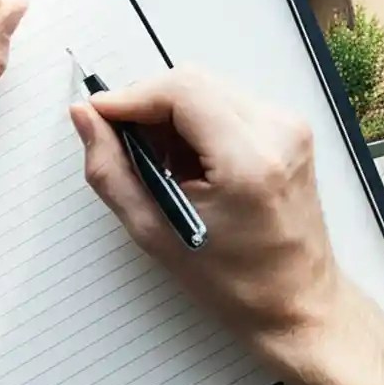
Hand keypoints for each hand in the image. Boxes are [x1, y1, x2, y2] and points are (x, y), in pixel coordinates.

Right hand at [68, 67, 340, 355]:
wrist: (298, 302)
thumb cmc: (235, 283)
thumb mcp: (155, 232)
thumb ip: (110, 170)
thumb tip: (85, 117)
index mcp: (249, 160)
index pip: (180, 91)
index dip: (130, 97)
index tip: (98, 115)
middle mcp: (277, 132)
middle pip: (192, 82)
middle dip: (148, 106)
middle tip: (125, 147)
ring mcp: (289, 127)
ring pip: (207, 89)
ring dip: (171, 116)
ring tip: (162, 167)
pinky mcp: (289, 130)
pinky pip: (227, 104)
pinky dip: (196, 124)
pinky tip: (189, 165)